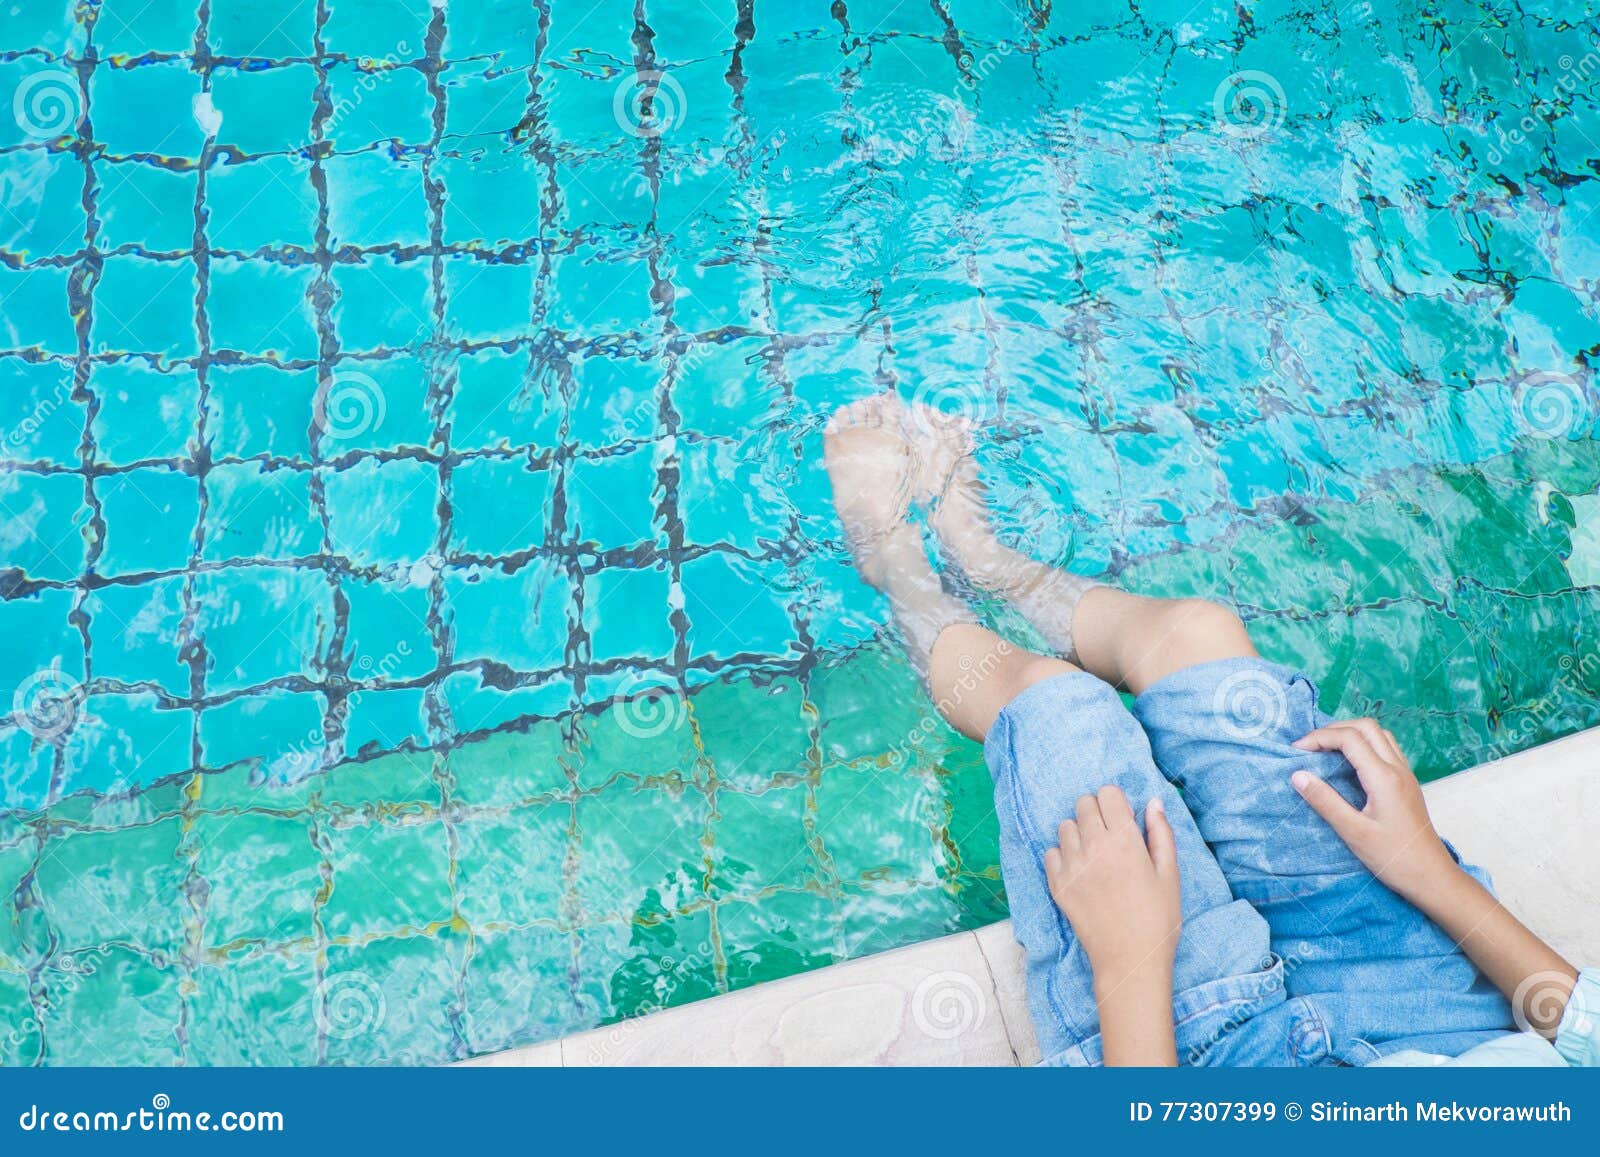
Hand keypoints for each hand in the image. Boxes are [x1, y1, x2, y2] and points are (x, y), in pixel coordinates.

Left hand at [1044, 785, 1181, 985]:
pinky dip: (1063, 856)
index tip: (1124, 820)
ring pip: (1064, 826)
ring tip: (1095, 855)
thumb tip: (1153, 802)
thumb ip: (1161, 834)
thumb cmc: (1158, 919)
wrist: (1130, 961)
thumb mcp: (1170, 875)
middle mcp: (1094, 847)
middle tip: (1110, 837)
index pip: (1107, 793)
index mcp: (1124, 841)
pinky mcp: (1057, 885)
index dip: (1117, 803)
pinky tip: (1081, 872)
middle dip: (1097, 813)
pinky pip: (1051, 853)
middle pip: (1083, 803)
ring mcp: (1072, 866)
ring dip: (1079, 833)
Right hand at [1290, 718, 1457, 899]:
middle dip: (1334, 729)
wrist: (1432, 877)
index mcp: (1383, 778)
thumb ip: (1325, 802)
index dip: (1319, 737)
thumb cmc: (1393, 859)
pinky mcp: (1407, 783)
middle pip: (1366, 727)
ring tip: (1327, 750)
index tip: (1297, 751)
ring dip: (1351, 733)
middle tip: (1310, 745)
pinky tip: (1350, 764)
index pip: (1349, 738)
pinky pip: (1386, 749)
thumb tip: (1298, 775)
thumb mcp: (1354, 833)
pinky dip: (1364, 745)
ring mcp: (1406, 775)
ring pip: (1379, 735)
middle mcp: (1398, 769)